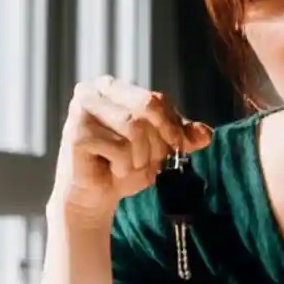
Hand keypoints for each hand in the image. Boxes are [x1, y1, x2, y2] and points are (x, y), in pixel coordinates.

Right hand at [50, 76, 212, 227]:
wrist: (94, 195)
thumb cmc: (122, 165)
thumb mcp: (158, 148)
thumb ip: (182, 137)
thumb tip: (207, 134)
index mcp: (116, 87)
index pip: (157, 99)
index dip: (173, 126)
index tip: (179, 146)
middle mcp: (96, 90)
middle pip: (147, 106)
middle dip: (157, 141)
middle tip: (150, 163)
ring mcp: (82, 109)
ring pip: (133, 126)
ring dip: (140, 156)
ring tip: (129, 166)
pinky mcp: (76, 132)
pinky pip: (119, 148)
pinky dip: (123, 166)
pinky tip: (111, 170)